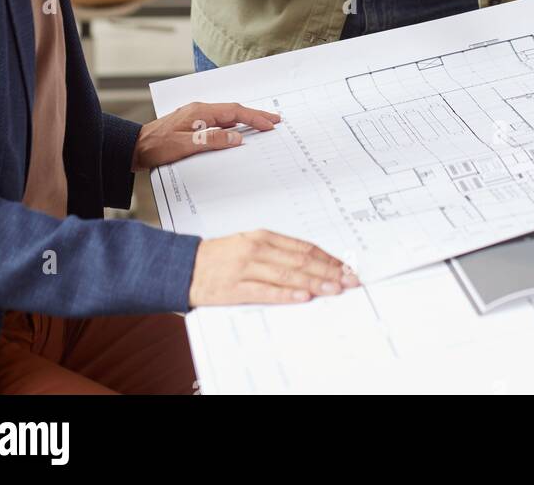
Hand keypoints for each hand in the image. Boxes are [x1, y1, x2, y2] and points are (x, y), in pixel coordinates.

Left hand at [131, 102, 280, 171]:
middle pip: (233, 111)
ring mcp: (196, 117)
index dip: (254, 117)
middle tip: (274, 121)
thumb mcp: (185, 145)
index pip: (234, 111)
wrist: (134, 148)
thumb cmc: (156, 146)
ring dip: (244, 121)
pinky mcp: (192, 126)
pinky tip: (237, 133)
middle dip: (255, 116)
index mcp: (200, 111)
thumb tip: (237, 137)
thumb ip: (212, 140)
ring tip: (261, 126)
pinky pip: (218, 123)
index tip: (270, 123)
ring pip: (226, 116)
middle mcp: (199, 111)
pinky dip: (232, 126)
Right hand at [188, 230, 359, 306]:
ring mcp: (247, 268)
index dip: (328, 258)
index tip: (345, 268)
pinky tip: (303, 296)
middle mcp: (258, 249)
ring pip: (289, 274)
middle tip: (349, 280)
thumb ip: (277, 253)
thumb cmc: (220, 257)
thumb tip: (311, 264)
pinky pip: (266, 291)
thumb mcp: (250, 245)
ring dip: (315, 282)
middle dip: (329, 271)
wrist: (185, 267)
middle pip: (301, 260)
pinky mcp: (236, 288)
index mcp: (263, 237)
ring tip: (335, 289)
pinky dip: (287, 294)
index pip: (304, 247)